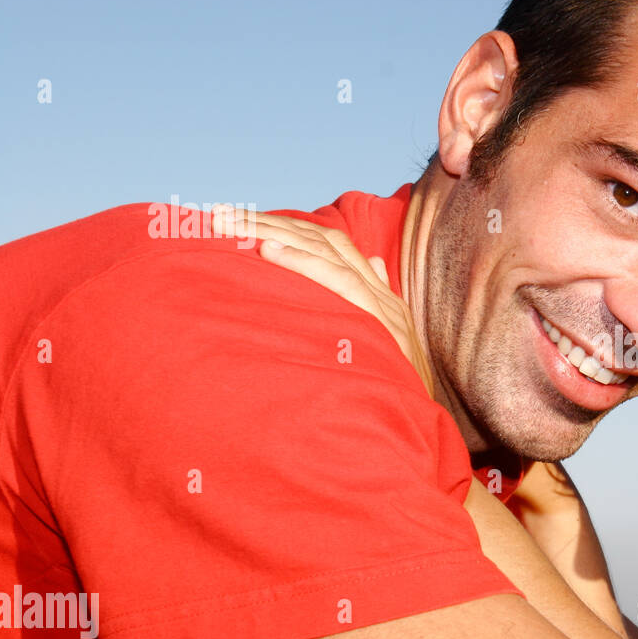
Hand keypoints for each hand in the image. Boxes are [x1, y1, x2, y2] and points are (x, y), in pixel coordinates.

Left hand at [210, 206, 433, 398]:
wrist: (421, 422)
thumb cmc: (391, 393)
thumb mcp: (376, 347)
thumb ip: (369, 306)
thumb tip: (372, 264)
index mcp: (375, 294)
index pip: (327, 243)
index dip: (284, 226)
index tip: (236, 221)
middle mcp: (379, 292)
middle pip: (321, 238)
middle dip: (268, 221)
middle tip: (217, 215)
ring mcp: (382, 305)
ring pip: (326, 250)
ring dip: (274, 232)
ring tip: (231, 225)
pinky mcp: (380, 321)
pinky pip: (339, 281)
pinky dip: (303, 262)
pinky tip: (268, 251)